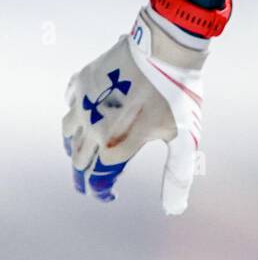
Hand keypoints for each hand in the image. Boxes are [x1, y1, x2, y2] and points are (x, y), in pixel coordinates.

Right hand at [61, 6, 208, 213]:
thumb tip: (173, 209)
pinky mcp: (81, 82)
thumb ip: (176, 174)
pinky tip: (83, 120)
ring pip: (69, 135)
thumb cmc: (179, 95)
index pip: (99, 179)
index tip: (107, 196)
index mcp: (116, 145)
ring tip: (81, 155)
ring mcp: (83, 103)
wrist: (166, 50)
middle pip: (80, 161)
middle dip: (84, 176)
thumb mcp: (185, 139)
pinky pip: (70, 106)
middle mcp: (93, 128)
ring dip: (75, 149)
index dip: (101, 191)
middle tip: (89, 184)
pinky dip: (75, 118)